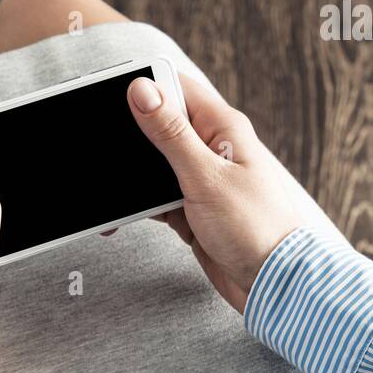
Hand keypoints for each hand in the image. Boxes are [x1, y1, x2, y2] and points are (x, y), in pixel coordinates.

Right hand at [127, 73, 304, 312]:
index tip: (109, 96)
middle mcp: (212, 146)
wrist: (272, 285)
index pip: (176, 87)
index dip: (143, 87)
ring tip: (105, 188)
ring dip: (130, 175)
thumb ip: (171, 133)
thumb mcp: (205, 176)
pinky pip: (155, 195)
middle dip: (129, 135)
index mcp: (222, 127)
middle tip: (100, 147)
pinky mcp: (191, 205)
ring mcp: (200, 177)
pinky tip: (118, 217)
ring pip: (153, 163)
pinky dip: (136, 204)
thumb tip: (142, 89)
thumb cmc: (254, 229)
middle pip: (159, 125)